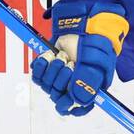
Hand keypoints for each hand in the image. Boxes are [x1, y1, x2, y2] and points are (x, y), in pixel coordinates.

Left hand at [30, 0, 127, 116]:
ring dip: (52, 70)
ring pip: (47, 86)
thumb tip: (76, 101)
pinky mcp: (47, 67)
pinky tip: (48, 56)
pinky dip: (41, 65)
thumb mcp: (96, 65)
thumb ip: (87, 84)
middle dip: (61, 80)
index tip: (68, 96)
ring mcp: (59, 77)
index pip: (76, 109)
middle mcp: (72, 86)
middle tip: (69, 64)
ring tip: (61, 56)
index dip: (70, 104)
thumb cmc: (94, 44)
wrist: (82, 24)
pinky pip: (37, 75)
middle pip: (58, 97)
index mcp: (88, 89)